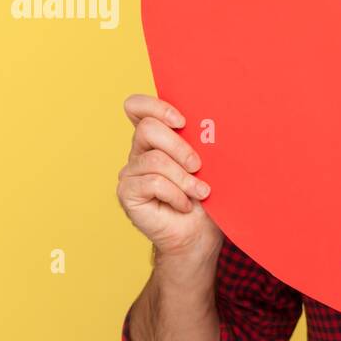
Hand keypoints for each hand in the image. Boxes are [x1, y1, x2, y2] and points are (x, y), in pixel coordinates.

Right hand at [116, 94, 221, 259]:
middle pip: (148, 128)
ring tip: (200, 193)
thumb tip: (213, 122)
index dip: (155, 107)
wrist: (200, 234)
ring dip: (184, 178)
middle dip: (179, 147)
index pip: (137, 108)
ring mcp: (130, 172)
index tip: (182, 121)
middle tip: (199, 167)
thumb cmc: (206, 198)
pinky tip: (184, 205)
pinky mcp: (127, 193)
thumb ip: (200, 142)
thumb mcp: (208, 164)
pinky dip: (176, 194)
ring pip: (154, 160)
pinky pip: (153, 183)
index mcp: (156, 138)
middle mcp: (139, 152)